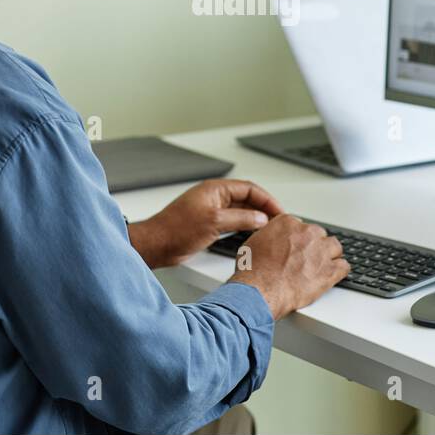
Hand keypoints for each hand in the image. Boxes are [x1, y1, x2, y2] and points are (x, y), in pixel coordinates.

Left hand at [127, 179, 282, 268]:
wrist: (156, 245)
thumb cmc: (176, 230)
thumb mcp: (214, 222)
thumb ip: (241, 219)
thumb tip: (261, 218)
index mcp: (215, 189)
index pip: (249, 189)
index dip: (267, 199)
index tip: (279, 212)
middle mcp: (214, 197)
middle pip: (247, 198)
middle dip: (264, 208)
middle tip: (278, 221)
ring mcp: (211, 211)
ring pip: (241, 211)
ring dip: (255, 218)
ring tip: (269, 228)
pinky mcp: (208, 224)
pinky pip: (233, 221)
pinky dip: (245, 226)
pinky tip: (252, 234)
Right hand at [228, 214, 348, 318]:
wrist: (260, 289)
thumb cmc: (253, 270)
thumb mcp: (253, 243)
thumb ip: (268, 236)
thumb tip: (270, 240)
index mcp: (288, 223)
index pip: (301, 226)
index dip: (299, 239)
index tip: (297, 248)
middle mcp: (306, 233)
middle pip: (319, 234)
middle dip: (314, 246)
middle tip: (306, 260)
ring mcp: (320, 251)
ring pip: (335, 247)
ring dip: (329, 255)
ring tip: (321, 266)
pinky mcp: (329, 270)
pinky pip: (344, 266)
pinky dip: (339, 271)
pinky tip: (332, 275)